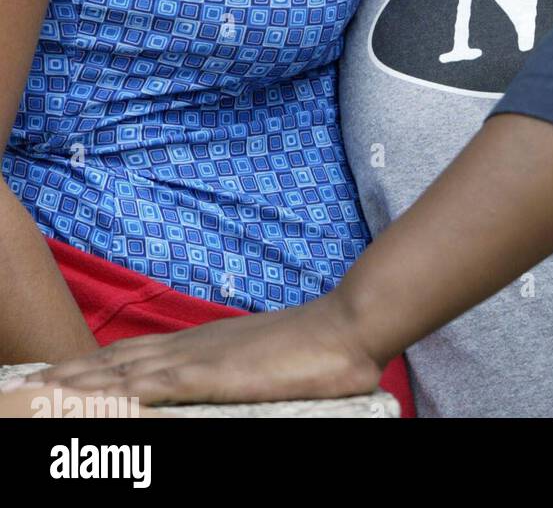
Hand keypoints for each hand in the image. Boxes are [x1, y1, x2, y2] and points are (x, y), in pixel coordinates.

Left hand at [1, 291, 380, 407]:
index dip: (93, 367)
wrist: (345, 328)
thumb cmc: (313, 350)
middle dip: (72, 375)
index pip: (133, 356)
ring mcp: (196, 359)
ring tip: (41, 392)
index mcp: (200, 345)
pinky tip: (89, 400)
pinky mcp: (207, 375)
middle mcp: (189, 347)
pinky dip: (113, 393)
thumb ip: (233, 373)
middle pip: (115, 362)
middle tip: (32, 383)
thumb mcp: (262, 363)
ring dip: (77, 383)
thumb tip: (218, 386)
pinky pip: (148, 386)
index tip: (60, 376)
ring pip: (120, 372)